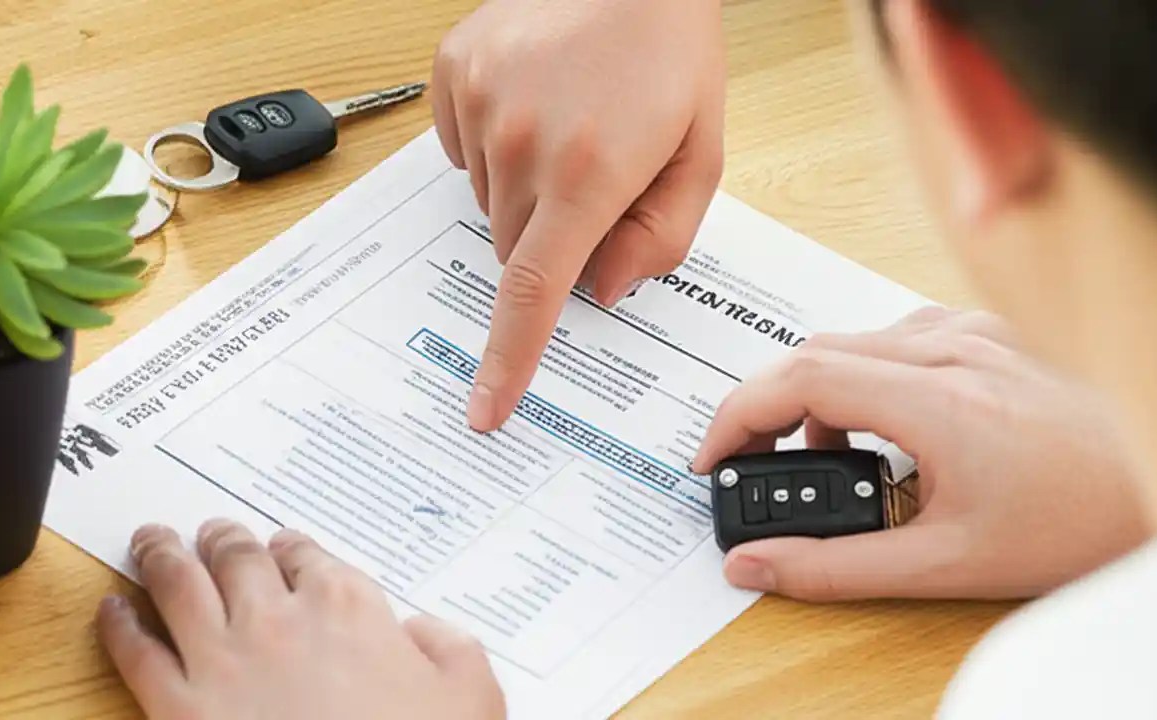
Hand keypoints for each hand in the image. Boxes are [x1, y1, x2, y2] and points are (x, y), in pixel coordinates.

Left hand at [96, 521, 503, 719]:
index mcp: (346, 605)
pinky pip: (136, 652)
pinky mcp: (180, 709)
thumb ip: (449, 644)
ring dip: (161, 553)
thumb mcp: (471, 691)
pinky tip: (112, 608)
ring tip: (150, 539)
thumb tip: (422, 630)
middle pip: (235, 556)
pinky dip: (119, 624)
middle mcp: (278, 617)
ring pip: (178, 584)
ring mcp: (223, 660)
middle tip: (208, 531)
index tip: (280, 546)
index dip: (287, 545)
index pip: (304, 553)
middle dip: (218, 537)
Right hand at [433, 0, 725, 430]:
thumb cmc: (675, 55)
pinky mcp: (455, 68)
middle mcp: (522, 141)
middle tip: (597, 183)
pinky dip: (496, 142)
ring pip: (490, 199)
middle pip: (516, 248)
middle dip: (553, 239)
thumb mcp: (701, 155)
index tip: (487, 406)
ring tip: (572, 127)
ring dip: (527, 189)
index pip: (533, 292)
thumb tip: (601, 289)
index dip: (509, 359)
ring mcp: (480, 100)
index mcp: (590, 173)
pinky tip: (537, 104)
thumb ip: (660, 238)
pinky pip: (461, 145)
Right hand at [691, 308, 1153, 600]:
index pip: (800, 380)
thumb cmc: (1079, 522)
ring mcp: (973, 333)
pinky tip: (889, 423)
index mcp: (939, 399)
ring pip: (853, 341)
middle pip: (815, 354)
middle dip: (769, 411)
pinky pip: (896, 337)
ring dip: (821, 395)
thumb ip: (836, 567)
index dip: (738, 416)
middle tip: (759, 465)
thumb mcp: (946, 563)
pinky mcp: (987, 332)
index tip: (715, 457)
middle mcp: (952, 348)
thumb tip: (757, 564)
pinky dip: (866, 377)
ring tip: (839, 461)